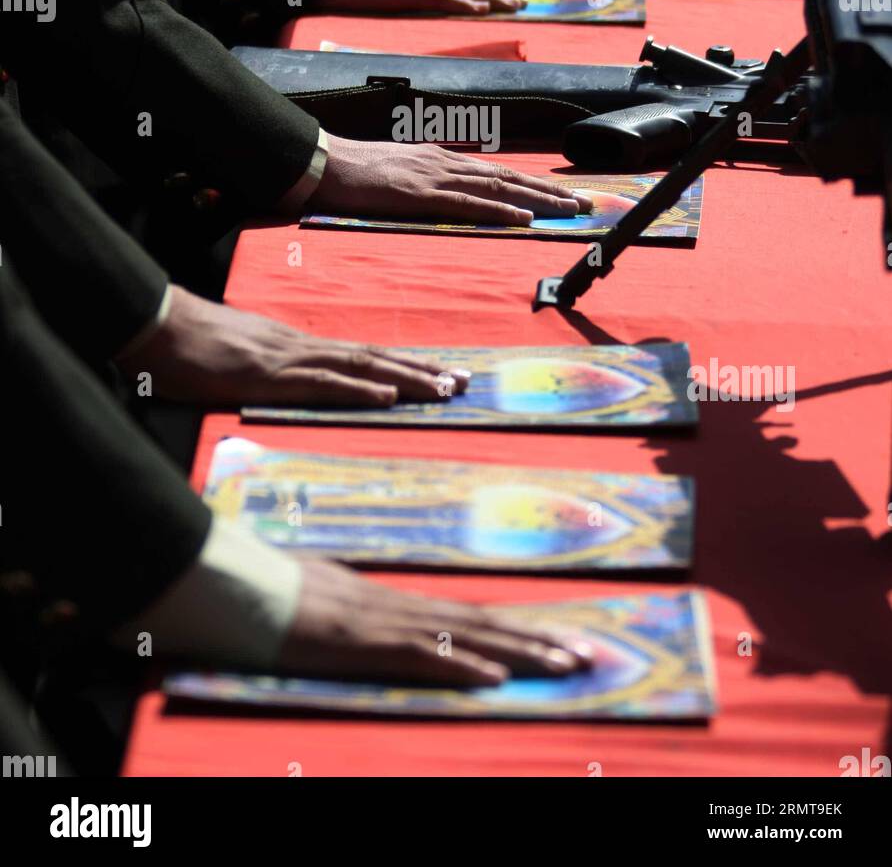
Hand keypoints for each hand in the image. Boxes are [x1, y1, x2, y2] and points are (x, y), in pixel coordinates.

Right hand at [117, 286, 470, 405]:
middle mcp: (303, 349)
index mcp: (299, 348)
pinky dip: (357, 390)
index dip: (406, 367)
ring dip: (405, 380)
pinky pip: (320, 384)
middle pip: (375, 360)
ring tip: (444, 390)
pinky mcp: (268, 375)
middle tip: (465, 384)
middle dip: (422, 373)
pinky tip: (385, 397)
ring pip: (360, 369)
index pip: (365, 357)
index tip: (443, 375)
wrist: (160, 325)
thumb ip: (272, 371)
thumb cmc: (194, 345)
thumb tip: (296, 384)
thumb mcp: (242, 359)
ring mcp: (288, 360)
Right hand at [281, 559, 596, 684]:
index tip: (560, 640)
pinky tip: (494, 677)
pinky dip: (460, 666)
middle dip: (540, 641)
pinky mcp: (363, 643)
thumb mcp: (324, 601)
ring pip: (467, 638)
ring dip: (521, 654)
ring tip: (568, 664)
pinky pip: (420, 656)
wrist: (238, 582)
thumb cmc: (272, 592)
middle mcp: (401, 610)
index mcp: (394, 605)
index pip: (469, 619)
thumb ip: (351, 613)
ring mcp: (385, 624)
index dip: (518, 631)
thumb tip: (361, 622)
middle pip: (484, 625)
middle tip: (591, 654)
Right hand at [307, 138, 594, 224]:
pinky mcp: (421, 196)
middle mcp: (446, 164)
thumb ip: (425, 181)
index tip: (562, 194)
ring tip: (567, 210)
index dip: (533, 183)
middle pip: (508, 178)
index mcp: (442, 159)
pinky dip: (499, 210)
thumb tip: (448, 194)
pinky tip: (522, 218)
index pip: (498, 172)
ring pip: (498, 189)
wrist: (324, 163)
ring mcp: (435, 178)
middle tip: (583, 203)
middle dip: (548, 191)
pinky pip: (467, 205)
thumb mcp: (399, 172)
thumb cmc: (356, 171)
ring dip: (536, 200)